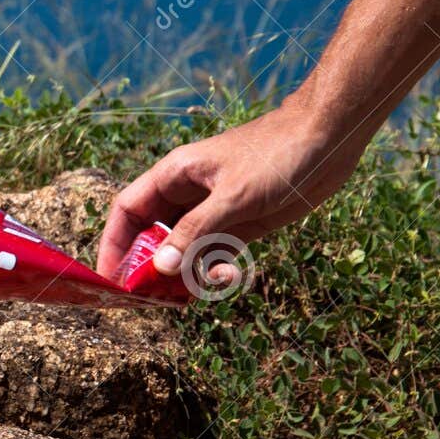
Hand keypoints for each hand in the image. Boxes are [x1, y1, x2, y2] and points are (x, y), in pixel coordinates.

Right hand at [96, 99, 370, 283]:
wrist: (328, 140)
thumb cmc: (276, 155)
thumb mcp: (233, 196)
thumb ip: (195, 232)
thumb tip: (160, 267)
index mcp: (174, 176)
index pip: (128, 211)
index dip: (115, 244)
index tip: (111, 278)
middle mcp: (187, 195)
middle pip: (153, 237)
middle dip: (153, 268)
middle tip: (158, 299)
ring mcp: (213, 211)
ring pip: (184, 251)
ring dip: (187, 274)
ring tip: (201, 290)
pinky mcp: (240, 224)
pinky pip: (215, 254)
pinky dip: (216, 270)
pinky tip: (232, 275)